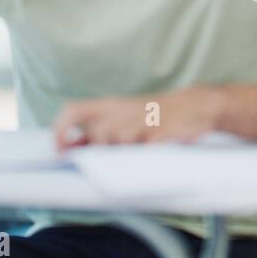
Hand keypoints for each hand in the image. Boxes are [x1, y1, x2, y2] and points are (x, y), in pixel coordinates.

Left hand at [53, 87, 226, 149]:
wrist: (195, 106)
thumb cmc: (153, 115)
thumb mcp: (122, 117)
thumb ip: (95, 131)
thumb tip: (68, 146)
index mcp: (111, 105)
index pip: (73, 111)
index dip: (61, 130)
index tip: (61, 152)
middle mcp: (124, 110)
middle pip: (99, 132)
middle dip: (105, 147)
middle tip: (119, 150)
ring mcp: (144, 120)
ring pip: (121, 141)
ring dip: (127, 149)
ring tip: (142, 145)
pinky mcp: (163, 132)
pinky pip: (145, 149)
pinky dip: (146, 151)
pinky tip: (155, 147)